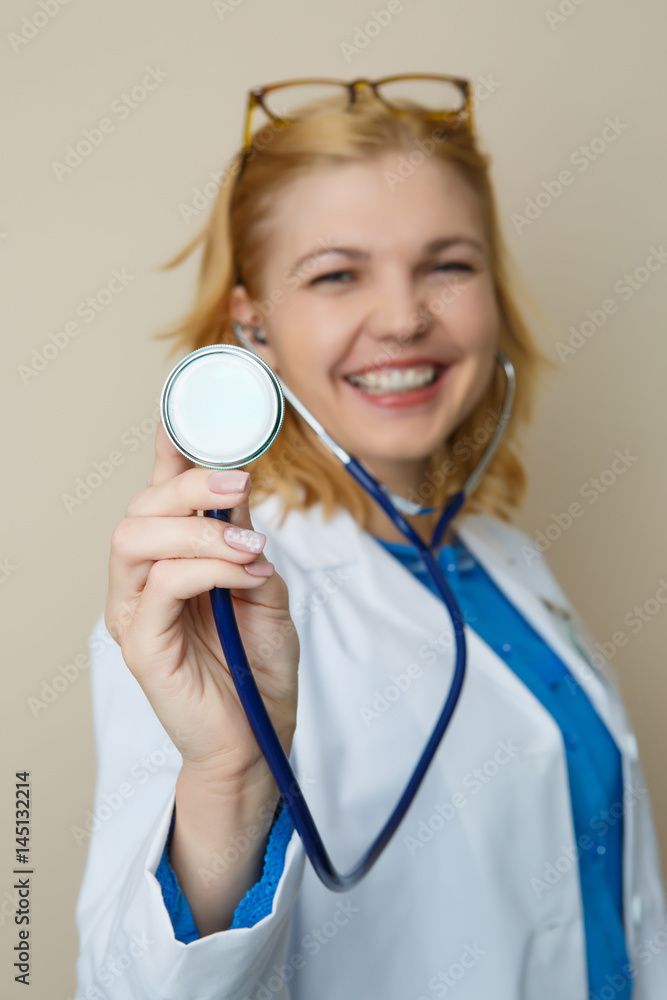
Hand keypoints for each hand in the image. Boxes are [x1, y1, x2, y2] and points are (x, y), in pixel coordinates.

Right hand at [105, 420, 298, 789]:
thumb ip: (244, 542)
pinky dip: (207, 568)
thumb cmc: (258, 669)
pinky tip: (244, 574)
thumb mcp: (263, 589)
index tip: (185, 414)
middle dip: (190, 485)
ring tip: (248, 544)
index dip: (167, 454)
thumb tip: (238, 492)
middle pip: (139, 509)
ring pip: (137, 538)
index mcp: (169, 564)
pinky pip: (161, 586)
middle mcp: (142, 583)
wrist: (259, 740)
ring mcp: (134, 614)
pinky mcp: (141, 645)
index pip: (158, 499)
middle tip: (240, 483)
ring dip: (198, 528)